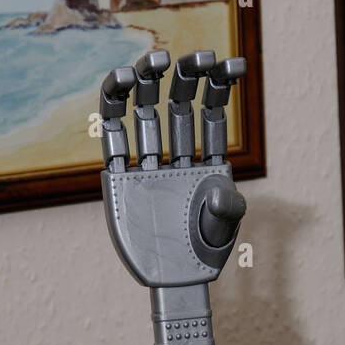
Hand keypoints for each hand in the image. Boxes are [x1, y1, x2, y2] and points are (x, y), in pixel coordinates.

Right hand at [98, 50, 246, 344]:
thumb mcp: (224, 232)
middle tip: (191, 57)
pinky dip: (115, 107)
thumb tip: (223, 186)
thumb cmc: (204, 260)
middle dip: (184, 80)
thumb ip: (226, 206)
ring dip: (146, 85)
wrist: (178, 287)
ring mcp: (148, 169)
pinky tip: (121, 81)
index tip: (230, 63)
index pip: (212, 117)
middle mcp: (177, 162)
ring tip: (151, 61)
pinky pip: (115, 137)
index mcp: (206, 166)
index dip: (220, 88)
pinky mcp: (120, 180)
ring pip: (145, 116)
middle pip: (177, 109)